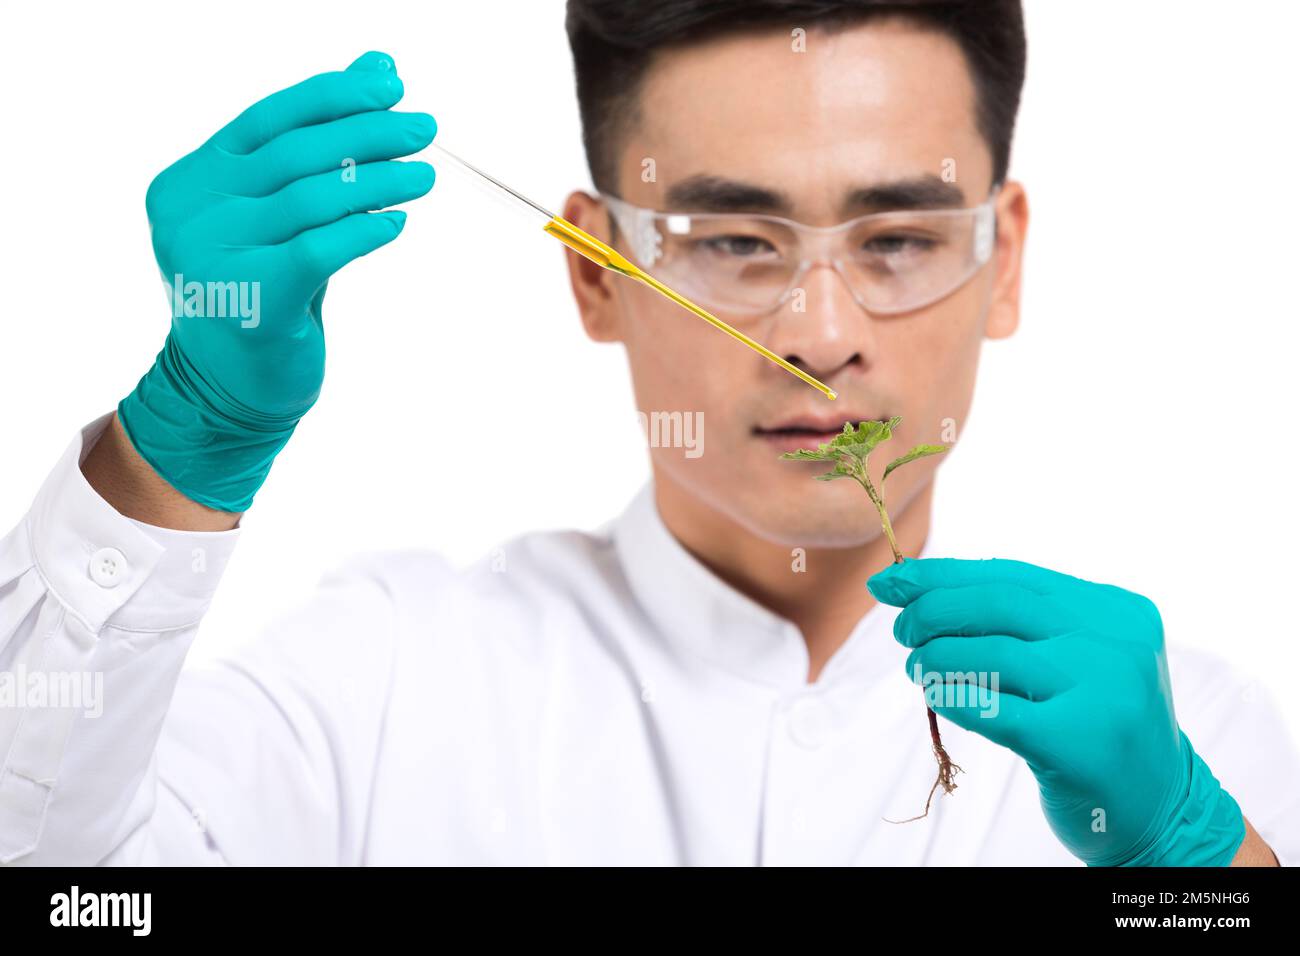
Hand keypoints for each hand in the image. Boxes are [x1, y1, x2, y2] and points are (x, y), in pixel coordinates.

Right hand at [117, 51, 436, 510]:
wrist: (234, 388)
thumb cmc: (266, 290)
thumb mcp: (287, 213)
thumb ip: (322, 142)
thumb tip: (378, 68)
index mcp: (191, 180)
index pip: (270, 118)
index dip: (335, 97)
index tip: (394, 86)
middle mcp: (189, 212)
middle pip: (295, 155)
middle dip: (369, 134)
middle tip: (426, 130)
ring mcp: (211, 256)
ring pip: (312, 200)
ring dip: (380, 182)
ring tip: (425, 177)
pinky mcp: (248, 299)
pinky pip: (319, 249)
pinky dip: (364, 231)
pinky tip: (396, 223)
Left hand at [867, 557, 1245, 865]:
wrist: (1162, 809)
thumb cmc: (1096, 725)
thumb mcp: (1077, 658)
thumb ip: (1016, 623)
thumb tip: (912, 587)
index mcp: (1114, 610)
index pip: (1013, 575)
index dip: (945, 574)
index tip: (892, 579)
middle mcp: (1116, 641)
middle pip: (1000, 604)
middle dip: (933, 610)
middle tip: (901, 629)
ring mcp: (1104, 691)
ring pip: (992, 653)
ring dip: (936, 658)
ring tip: (917, 668)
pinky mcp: (1079, 743)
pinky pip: (993, 710)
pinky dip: (953, 698)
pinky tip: (935, 696)